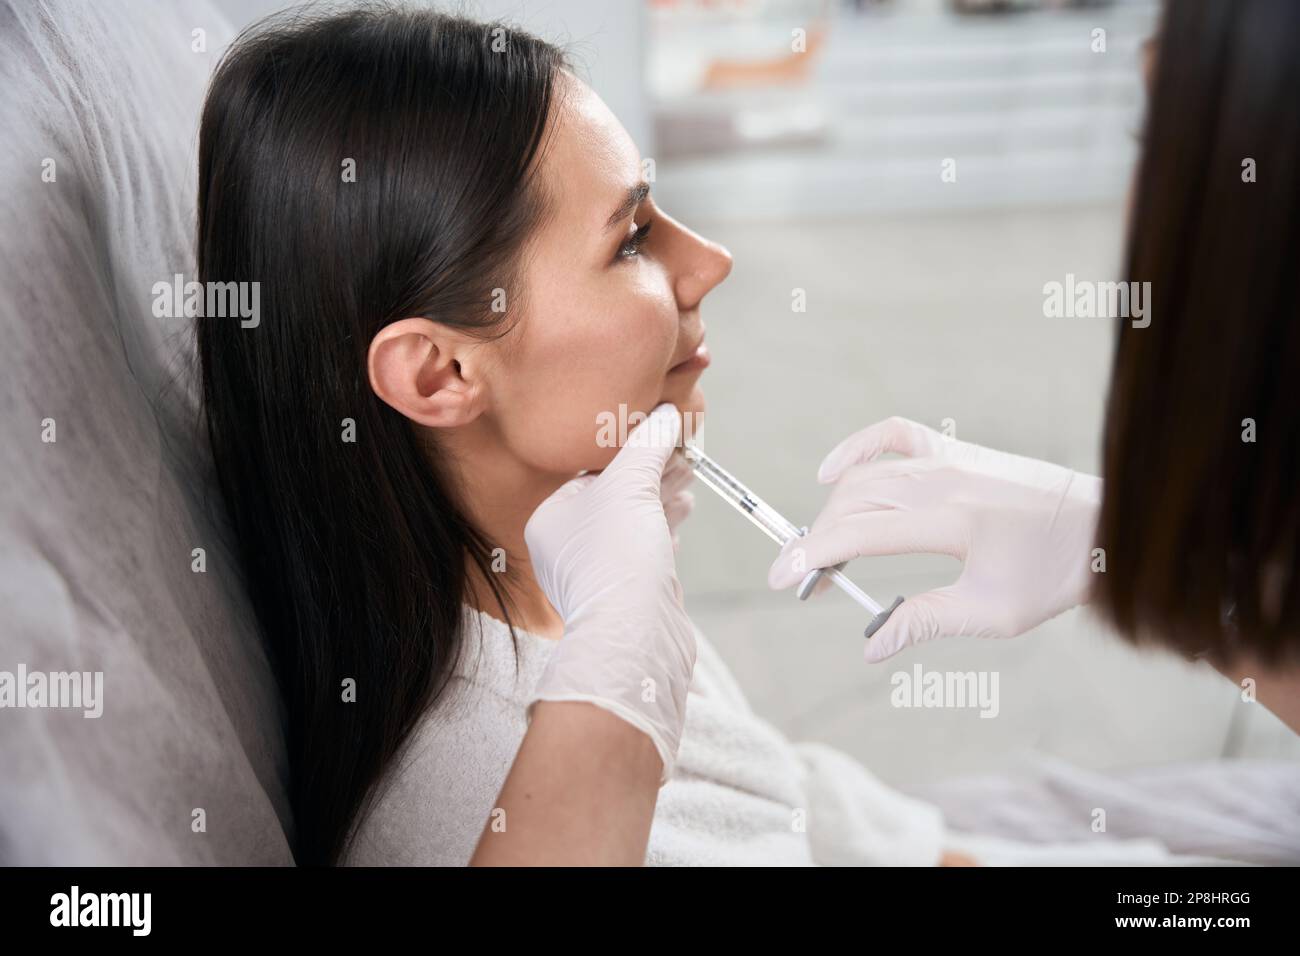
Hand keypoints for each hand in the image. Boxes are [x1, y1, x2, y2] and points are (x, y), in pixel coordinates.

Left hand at [524, 403, 696, 782]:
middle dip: (651, 470)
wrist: (636, 636)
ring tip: (687, 473)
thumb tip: (667, 413)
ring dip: (663, 493)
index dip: (627, 447)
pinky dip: (666, 524)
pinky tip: (682, 509)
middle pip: (615, 492)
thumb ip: (647, 444)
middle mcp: (568, 546)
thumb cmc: (618, 557)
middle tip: (682, 448)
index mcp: (550, 519)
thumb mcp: (630, 484)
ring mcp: (600, 571)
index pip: (589, 470)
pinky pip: (648, 545)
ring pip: (635, 518)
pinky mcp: (630, 589)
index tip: (659, 430)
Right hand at [767, 417, 1101, 662]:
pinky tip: (831, 472)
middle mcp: (943, 479)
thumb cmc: (1056, 572)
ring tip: (820, 551)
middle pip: (852, 503)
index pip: (859, 532)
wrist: (1107, 524)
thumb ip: (926, 621)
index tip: (781, 579)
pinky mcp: (955, 451)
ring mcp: (948, 458)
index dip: (812, 555)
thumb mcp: (993, 612)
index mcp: (951, 520)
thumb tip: (871, 646)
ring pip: (866, 476)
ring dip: (832, 511)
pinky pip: (892, 436)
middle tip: (802, 581)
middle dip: (816, 540)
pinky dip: (856, 448)